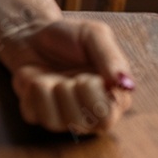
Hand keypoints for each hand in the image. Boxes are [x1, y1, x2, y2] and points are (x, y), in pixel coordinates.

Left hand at [3, 18, 133, 134]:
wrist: (34, 33)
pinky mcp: (38, 113)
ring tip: (51, 76)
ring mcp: (63, 117)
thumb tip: (127, 85)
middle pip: (80, 124)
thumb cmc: (69, 36)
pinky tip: (36, 79)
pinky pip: (32, 114)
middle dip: (67, 91)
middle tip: (68, 75)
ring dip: (47, 90)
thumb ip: (112, 58)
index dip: (91, 92)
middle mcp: (90, 115)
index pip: (106, 117)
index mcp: (112, 100)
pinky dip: (30, 92)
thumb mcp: (94, 35)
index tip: (85, 74)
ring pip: (53, 122)